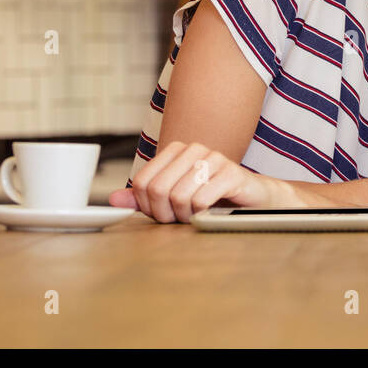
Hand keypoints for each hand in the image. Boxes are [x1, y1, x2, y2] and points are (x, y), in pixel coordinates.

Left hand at [108, 141, 291, 222]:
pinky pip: (201, 200)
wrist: (253, 199)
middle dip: (165, 214)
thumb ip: (143, 198)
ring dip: (184, 216)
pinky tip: (209, 212)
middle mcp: (194, 149)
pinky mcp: (232, 173)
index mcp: (176, 150)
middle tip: (179, 219)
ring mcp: (214, 158)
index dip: (146, 207)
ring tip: (195, 215)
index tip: (163, 214)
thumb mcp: (173, 199)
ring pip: (178, 196)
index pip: (142, 182)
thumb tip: (113, 199)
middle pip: (158, 189)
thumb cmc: (213, 198)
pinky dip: (201, 214)